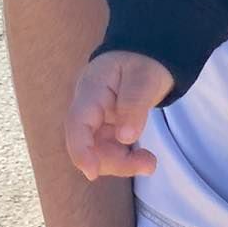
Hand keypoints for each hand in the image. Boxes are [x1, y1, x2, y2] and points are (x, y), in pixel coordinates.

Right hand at [65, 51, 172, 179]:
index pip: (77, 123)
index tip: (92, 172)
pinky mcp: (106, 128)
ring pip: (98, 151)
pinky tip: (144, 160)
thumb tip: (125, 137)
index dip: (81, 150)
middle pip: (88, 144)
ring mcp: (96, 120)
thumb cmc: (144, 61)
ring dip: (122, 163)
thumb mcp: (144, 78)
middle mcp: (88, 108)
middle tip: (148, 164)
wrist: (147, 54)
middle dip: (113, 161)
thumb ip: (134, 105)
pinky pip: (110, 149)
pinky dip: (126, 158)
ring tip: (150, 163)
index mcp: (91, 89)